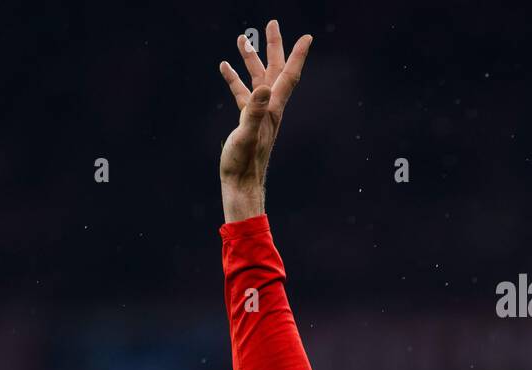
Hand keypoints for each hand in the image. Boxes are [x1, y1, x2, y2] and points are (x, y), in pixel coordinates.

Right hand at [218, 20, 312, 219]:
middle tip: (272, 24)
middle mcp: (269, 107)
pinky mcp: (246, 120)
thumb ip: (253, 110)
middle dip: (274, 47)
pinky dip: (234, 79)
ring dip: (250, 59)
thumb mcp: (246, 134)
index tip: (306, 36)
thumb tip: (262, 87)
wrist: (240, 183)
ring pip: (256, 78)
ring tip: (241, 39)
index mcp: (272, 108)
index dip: (297, 55)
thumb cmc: (243, 163)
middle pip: (275, 70)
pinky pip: (242, 93)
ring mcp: (258, 113)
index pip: (288, 76)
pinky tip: (224, 68)